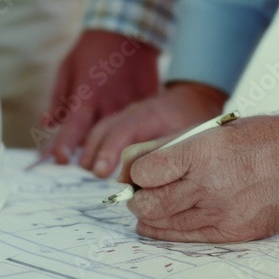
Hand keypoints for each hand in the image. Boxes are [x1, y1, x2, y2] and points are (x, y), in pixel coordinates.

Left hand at [40, 30, 158, 162]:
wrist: (128, 30)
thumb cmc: (91, 50)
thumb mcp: (67, 69)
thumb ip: (57, 99)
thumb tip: (46, 124)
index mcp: (87, 95)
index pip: (72, 128)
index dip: (64, 146)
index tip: (58, 160)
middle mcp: (109, 103)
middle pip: (97, 139)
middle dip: (88, 155)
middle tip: (80, 167)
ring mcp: (131, 103)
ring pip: (121, 134)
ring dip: (111, 148)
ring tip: (106, 163)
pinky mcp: (148, 100)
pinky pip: (140, 122)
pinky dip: (134, 133)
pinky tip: (134, 144)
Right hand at [79, 81, 226, 176]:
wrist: (191, 99)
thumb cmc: (191, 119)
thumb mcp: (186, 135)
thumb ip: (168, 153)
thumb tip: (149, 179)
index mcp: (147, 113)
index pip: (122, 130)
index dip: (109, 151)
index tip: (101, 172)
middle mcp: (131, 111)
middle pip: (103, 129)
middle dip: (93, 152)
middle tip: (90, 176)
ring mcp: (124, 114)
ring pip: (100, 130)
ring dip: (91, 151)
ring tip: (88, 173)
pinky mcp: (122, 121)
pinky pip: (103, 132)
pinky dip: (95, 147)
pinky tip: (92, 165)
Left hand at [120, 114, 278, 241]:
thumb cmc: (258, 139)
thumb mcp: (212, 129)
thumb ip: (170, 147)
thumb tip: (132, 167)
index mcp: (203, 152)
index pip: (146, 172)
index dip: (137, 174)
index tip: (140, 173)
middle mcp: (210, 186)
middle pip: (149, 204)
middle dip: (136, 200)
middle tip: (137, 196)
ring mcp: (222, 213)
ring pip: (165, 225)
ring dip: (151, 218)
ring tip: (152, 208)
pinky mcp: (234, 233)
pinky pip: (189, 239)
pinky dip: (172, 231)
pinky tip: (169, 222)